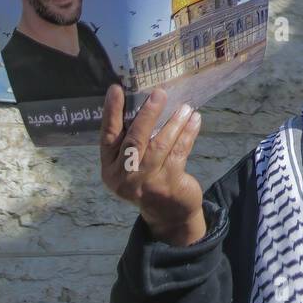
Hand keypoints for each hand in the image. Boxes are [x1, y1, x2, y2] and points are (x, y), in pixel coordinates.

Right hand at [100, 85, 205, 245]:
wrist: (168, 213)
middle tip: (159, 93)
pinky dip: (187, 134)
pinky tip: (195, 120)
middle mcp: (124, 176)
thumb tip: (144, 101)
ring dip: (174, 123)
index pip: (108, 136)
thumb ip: (132, 140)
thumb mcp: (132, 164)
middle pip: (135, 139)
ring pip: (160, 145)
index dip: (111, 112)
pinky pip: (179, 152)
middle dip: (148, 114)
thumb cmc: (148, 178)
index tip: (116, 89)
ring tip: (185, 107)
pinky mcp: (168, 184)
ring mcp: (146, 182)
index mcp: (110, 168)